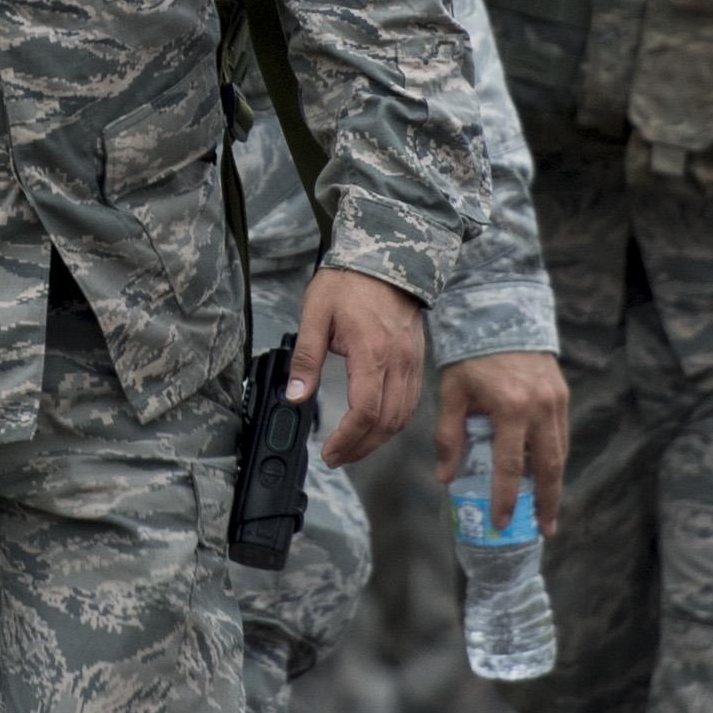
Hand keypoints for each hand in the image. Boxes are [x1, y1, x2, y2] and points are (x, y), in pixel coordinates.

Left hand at [290, 263, 430, 465]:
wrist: (387, 255)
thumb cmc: (349, 282)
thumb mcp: (315, 314)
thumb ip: (306, 359)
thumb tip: (295, 396)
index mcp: (371, 352)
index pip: (364, 411)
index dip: (347, 439)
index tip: (330, 452)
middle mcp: (397, 362)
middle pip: (387, 422)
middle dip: (362, 447)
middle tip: (338, 456)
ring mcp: (412, 361)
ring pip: (403, 416)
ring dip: (379, 439)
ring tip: (354, 447)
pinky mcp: (417, 359)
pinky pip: (412, 400)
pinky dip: (395, 420)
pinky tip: (377, 424)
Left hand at [432, 349, 568, 528]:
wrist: (500, 313)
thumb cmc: (468, 355)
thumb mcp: (451, 392)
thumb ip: (449, 436)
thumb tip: (446, 478)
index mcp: (510, 407)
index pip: (509, 466)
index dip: (506, 498)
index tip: (502, 523)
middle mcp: (540, 407)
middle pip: (548, 467)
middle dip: (547, 503)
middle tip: (544, 530)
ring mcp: (555, 400)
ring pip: (559, 452)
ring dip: (555, 484)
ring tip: (548, 512)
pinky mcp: (562, 394)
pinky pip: (561, 435)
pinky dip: (555, 458)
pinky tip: (547, 476)